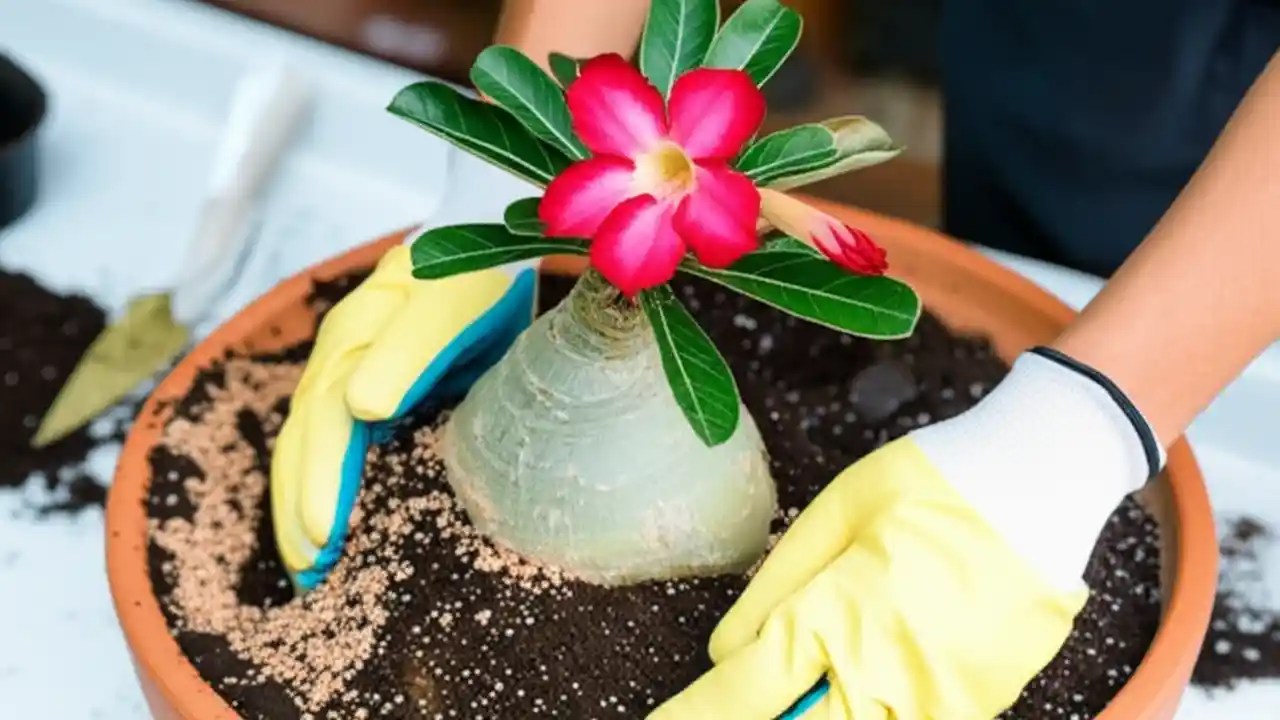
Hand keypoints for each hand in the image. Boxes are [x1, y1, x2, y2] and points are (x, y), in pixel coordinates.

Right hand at [271, 243, 534, 589]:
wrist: (481, 245)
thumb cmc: (476, 280)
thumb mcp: (454, 306)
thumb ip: (413, 350)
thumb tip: (363, 406)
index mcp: (365, 332)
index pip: (333, 413)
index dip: (326, 474)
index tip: (324, 530)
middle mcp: (341, 352)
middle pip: (310, 434)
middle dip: (305, 501)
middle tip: (312, 566)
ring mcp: (340, 366)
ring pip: (303, 441)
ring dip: (296, 503)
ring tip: (304, 569)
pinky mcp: (346, 383)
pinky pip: (315, 441)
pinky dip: (307, 489)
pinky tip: (312, 539)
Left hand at [652, 350, 1159, 719]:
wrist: (1048, 481)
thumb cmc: (934, 482)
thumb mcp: (839, 513)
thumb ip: (775, 588)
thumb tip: (726, 651)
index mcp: (840, 616)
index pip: (745, 693)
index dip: (693, 716)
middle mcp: (886, 674)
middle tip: (727, 709)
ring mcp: (938, 701)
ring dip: (813, 717)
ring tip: (790, 694)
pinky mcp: (977, 707)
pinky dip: (865, 713)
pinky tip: (847, 691)